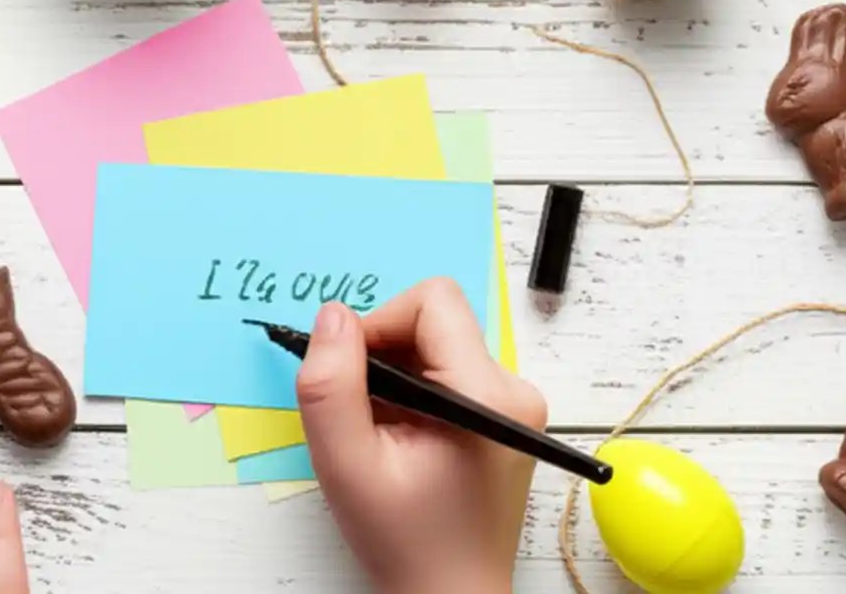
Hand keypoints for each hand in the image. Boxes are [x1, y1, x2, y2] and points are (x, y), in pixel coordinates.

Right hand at [297, 278, 547, 593]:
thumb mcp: (346, 464)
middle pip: (436, 321)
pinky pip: (449, 372)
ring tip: (378, 430)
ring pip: (439, 345)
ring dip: (397, 375)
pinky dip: (414, 392)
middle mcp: (514, 391)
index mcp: (488, 396)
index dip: (378, 322)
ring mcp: (514, 405)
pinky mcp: (504, 418)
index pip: (433, 301)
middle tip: (359, 409)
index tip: (350, 372)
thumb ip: (331, 384)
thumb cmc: (405, 543)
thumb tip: (333, 315)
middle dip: (384, 351)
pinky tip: (398, 437)